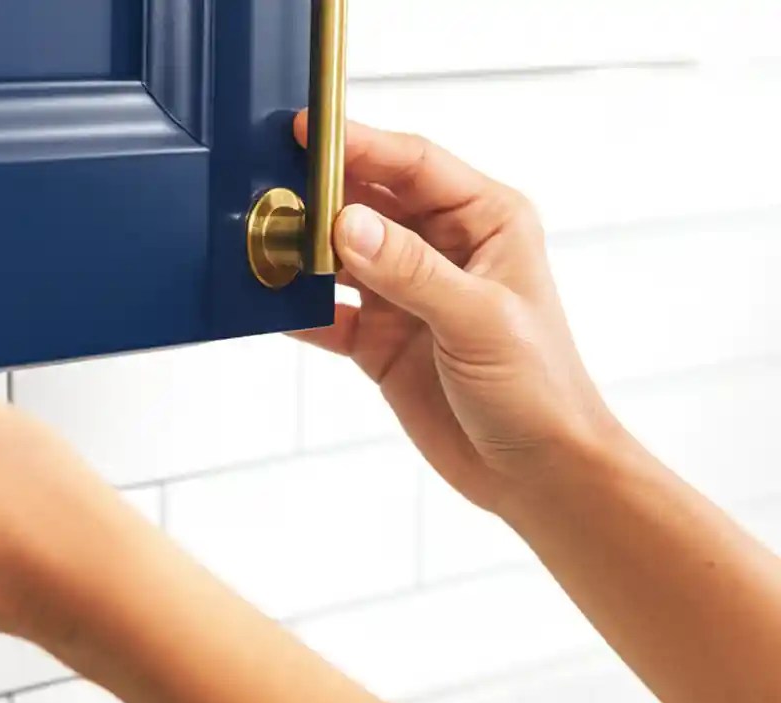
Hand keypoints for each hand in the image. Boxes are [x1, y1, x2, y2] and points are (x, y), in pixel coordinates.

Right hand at [293, 112, 617, 511]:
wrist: (538, 472)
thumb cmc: (540, 387)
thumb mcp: (479, 319)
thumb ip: (410, 270)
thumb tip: (346, 223)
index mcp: (484, 221)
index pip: (413, 164)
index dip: (360, 143)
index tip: (307, 133)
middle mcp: (441, 248)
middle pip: (367, 201)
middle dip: (320, 194)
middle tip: (268, 186)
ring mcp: (405, 294)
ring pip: (339, 254)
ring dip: (302, 250)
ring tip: (259, 240)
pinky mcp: (379, 338)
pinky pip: (326, 312)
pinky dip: (296, 308)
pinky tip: (267, 301)